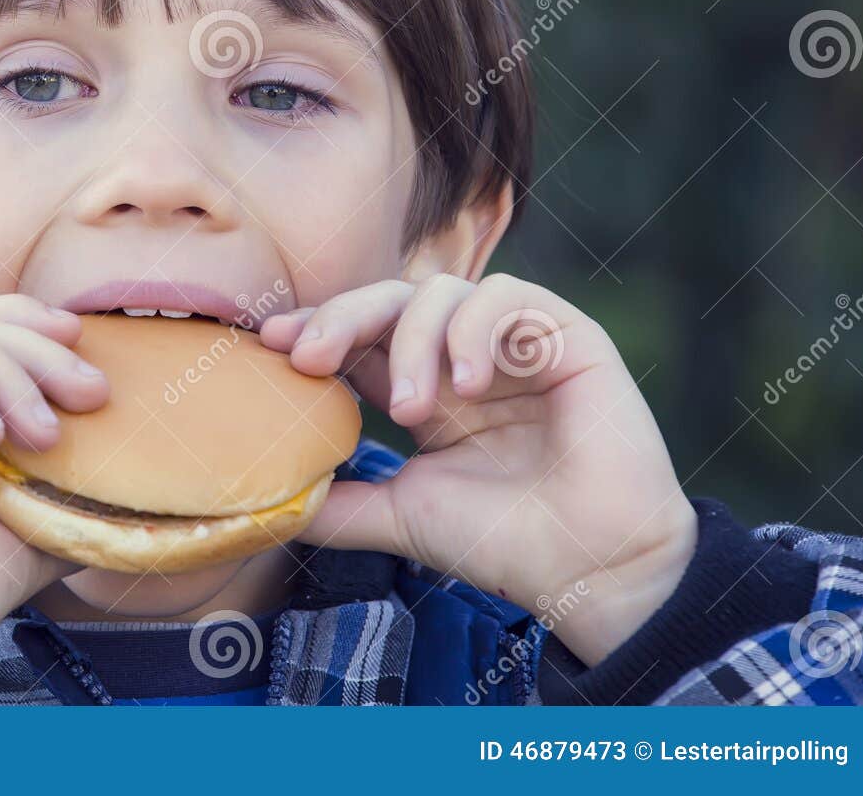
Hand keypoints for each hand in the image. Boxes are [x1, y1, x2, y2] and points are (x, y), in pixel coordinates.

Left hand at [260, 274, 697, 665]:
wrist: (592, 571)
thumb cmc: (504, 545)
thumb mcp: (401, 516)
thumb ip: (339, 504)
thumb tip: (269, 503)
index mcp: (426, 390)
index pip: (361, 337)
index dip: (315, 330)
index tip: (270, 346)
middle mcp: (464, 359)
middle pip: (389, 302)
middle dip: (339, 318)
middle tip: (308, 355)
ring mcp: (513, 344)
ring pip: (439, 291)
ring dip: (411, 340)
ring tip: (409, 409)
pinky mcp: (565, 336)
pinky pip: (504, 296)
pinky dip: (472, 328)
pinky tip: (465, 383)